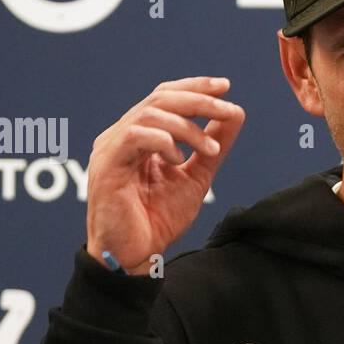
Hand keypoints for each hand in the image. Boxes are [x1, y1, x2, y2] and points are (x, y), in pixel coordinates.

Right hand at [86, 76, 245, 274]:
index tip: (226, 86)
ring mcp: (111, 149)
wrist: (136, 256)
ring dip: (187, 127)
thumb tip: (236, 114)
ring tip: (210, 149)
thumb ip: (213, 146)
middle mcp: (121, 136)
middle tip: (227, 110)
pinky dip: (164, 141)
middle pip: (159, 98)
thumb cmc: (158, 220)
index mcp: (139, 136)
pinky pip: (135, 136)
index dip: (194, 87)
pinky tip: (180, 160)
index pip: (164, 96)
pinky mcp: (107, 165)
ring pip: (149, 113)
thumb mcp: (196, 177)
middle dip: (198, 100)